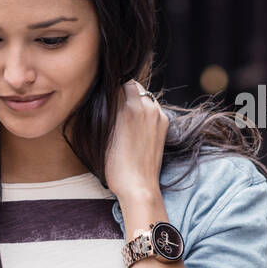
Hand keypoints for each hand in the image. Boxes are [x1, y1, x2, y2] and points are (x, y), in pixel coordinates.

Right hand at [104, 80, 167, 202]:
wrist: (139, 186)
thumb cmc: (115, 167)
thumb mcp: (103, 136)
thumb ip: (106, 112)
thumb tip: (105, 96)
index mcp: (127, 106)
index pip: (117, 80)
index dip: (109, 84)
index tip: (101, 89)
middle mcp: (145, 105)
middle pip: (132, 84)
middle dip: (122, 89)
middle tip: (111, 99)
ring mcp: (158, 114)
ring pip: (144, 94)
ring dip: (134, 98)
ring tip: (123, 112)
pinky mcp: (164, 123)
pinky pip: (152, 106)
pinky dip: (144, 108)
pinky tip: (135, 123)